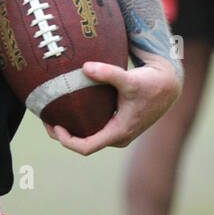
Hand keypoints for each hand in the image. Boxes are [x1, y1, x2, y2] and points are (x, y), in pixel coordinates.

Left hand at [44, 57, 181, 155]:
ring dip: (69, 130)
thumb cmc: (151, 83)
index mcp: (119, 133)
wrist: (169, 85)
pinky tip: (65, 109)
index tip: (53, 125)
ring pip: (87, 138)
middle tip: (44, 118)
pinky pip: (92, 129)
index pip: (85, 147)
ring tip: (50, 114)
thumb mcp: (130, 79)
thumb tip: (85, 67)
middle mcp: (117, 137)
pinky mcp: (117, 126)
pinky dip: (78, 123)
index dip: (66, 140)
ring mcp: (117, 133)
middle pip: (82, 144)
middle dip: (61, 135)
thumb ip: (108, 73)